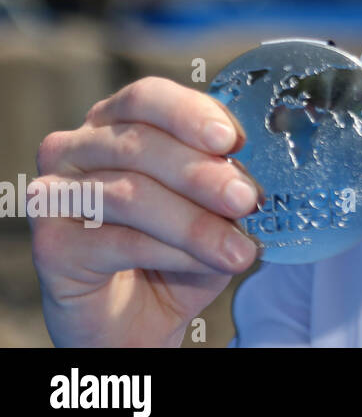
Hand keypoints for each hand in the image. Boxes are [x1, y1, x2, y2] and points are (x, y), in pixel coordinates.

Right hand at [30, 76, 262, 345]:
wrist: (138, 318)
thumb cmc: (176, 249)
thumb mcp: (212, 209)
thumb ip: (227, 180)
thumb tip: (256, 172)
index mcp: (117, 123)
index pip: (148, 97)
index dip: (190, 113)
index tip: (233, 141)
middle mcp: (76, 149)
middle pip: (140, 144)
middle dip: (202, 174)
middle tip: (247, 200)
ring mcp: (55, 195)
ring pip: (130, 194)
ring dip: (194, 223)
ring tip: (239, 250)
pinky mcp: (50, 245)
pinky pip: (117, 241)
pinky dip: (171, 253)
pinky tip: (204, 264)